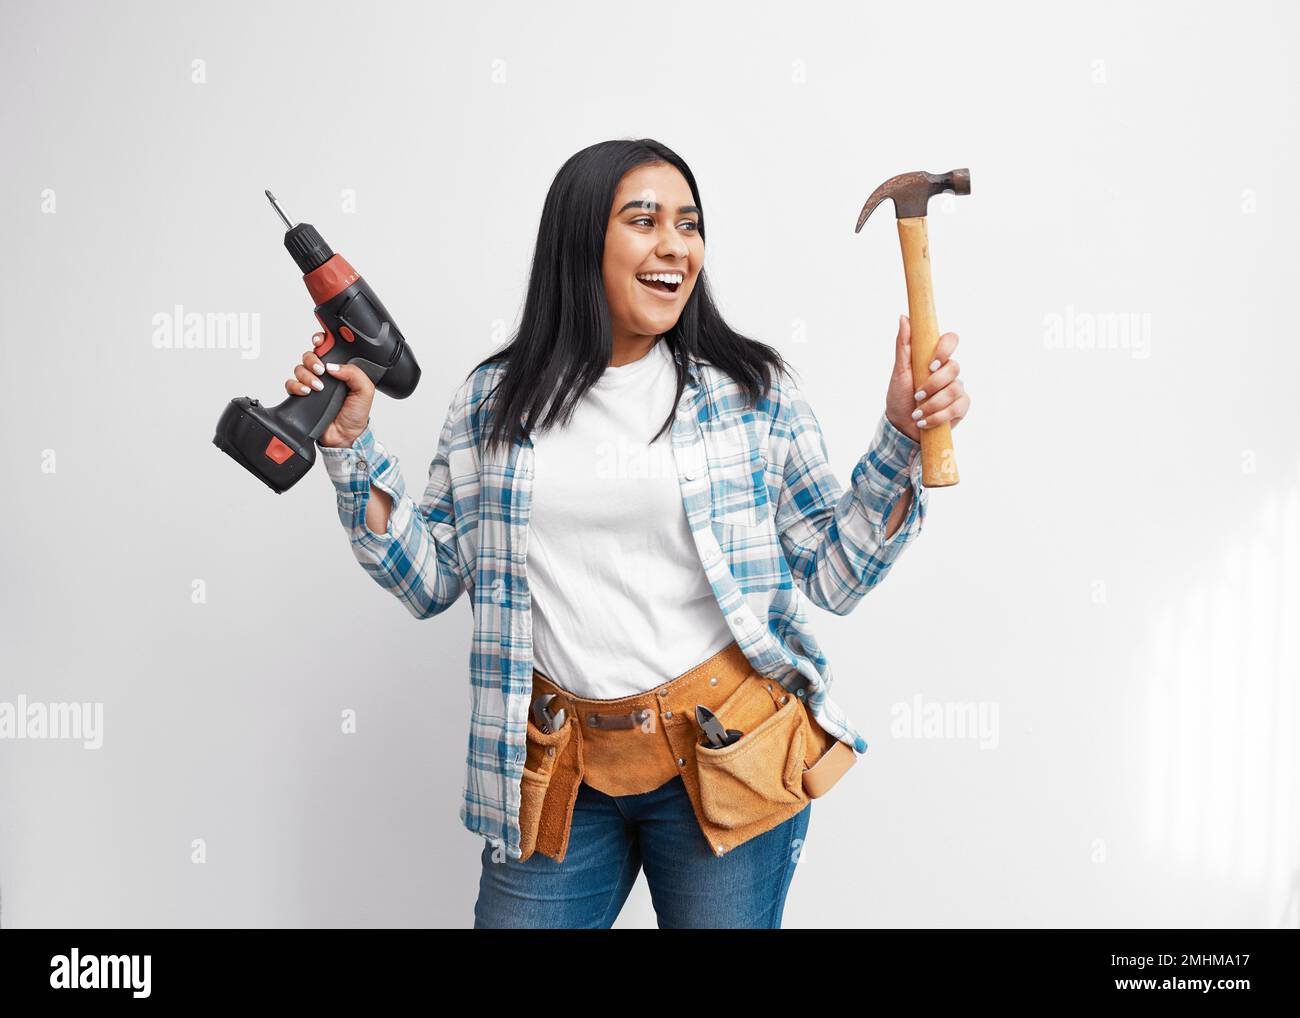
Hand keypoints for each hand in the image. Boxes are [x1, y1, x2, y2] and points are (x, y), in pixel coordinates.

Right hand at [284, 332, 375, 448]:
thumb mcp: (365, 390)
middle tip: (320, 369)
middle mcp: (326, 374)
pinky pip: (291, 384)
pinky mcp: (302, 395)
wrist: (345, 436)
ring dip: (306, 375)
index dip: (322, 340)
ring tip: (318, 386)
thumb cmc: (356, 414)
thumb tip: (334, 366)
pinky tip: (307, 392)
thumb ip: (354, 373)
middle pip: (310, 355)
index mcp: (341, 369)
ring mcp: (313, 384)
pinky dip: (296, 386)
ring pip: (300, 368)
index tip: (319, 341)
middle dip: (312, 359)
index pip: (329, 347)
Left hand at [884, 314, 969, 442]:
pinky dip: (940, 416)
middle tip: (917, 394)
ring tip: (918, 413)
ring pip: (955, 389)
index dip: (945, 349)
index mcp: (934, 358)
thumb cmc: (899, 397)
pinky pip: (959, 406)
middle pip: (954, 368)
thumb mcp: (899, 372)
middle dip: (934, 384)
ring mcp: (956, 388)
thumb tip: (904, 317)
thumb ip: (903, 345)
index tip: (931, 364)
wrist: (901, 426)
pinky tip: (926, 421)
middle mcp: (948, 371)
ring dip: (933, 404)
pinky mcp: (961, 406)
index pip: (951, 340)